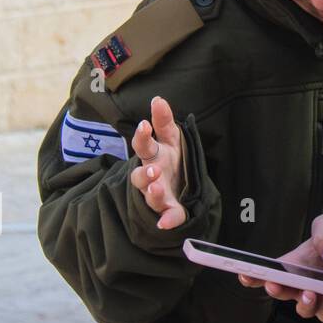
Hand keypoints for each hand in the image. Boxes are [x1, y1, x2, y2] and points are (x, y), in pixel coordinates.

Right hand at [129, 96, 186, 229]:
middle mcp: (152, 175)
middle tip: (152, 169)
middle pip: (141, 175)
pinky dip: (167, 220)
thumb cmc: (173, 158)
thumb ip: (164, 121)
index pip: (143, 145)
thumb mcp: (172, 138)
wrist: (182, 186)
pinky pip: (168, 216)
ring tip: (156, 188)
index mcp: (153, 156)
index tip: (144, 125)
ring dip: (152, 193)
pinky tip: (166, 223)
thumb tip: (158, 99)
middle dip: (144, 173)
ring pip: (151, 196)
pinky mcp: (170, 210)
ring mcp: (159, 194)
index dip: (142, 136)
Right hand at [239, 213, 322, 322]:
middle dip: (277, 291)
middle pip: (282, 294)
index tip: (244, 273)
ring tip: (314, 292)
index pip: (265, 275)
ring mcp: (316, 298)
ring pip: (306, 310)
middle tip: (276, 285)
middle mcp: (298, 285)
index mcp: (289, 266)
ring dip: (307, 304)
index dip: (252, 277)